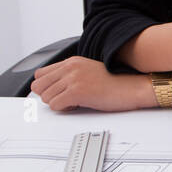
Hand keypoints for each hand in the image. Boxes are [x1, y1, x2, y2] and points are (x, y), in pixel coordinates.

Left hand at [30, 56, 146, 111]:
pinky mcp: (77, 92)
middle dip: (49, 95)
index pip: (40, 74)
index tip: (54, 92)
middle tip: (64, 98)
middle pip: (38, 86)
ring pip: (46, 97)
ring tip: (74, 101)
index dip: (45, 86)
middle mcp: (70, 68)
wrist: (132, 87)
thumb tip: (52, 88)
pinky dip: (64, 109)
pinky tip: (78, 105)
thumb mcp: (89, 71)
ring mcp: (73, 79)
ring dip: (58, 103)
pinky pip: (55, 105)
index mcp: (72, 62)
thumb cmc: (115, 83)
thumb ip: (70, 75)